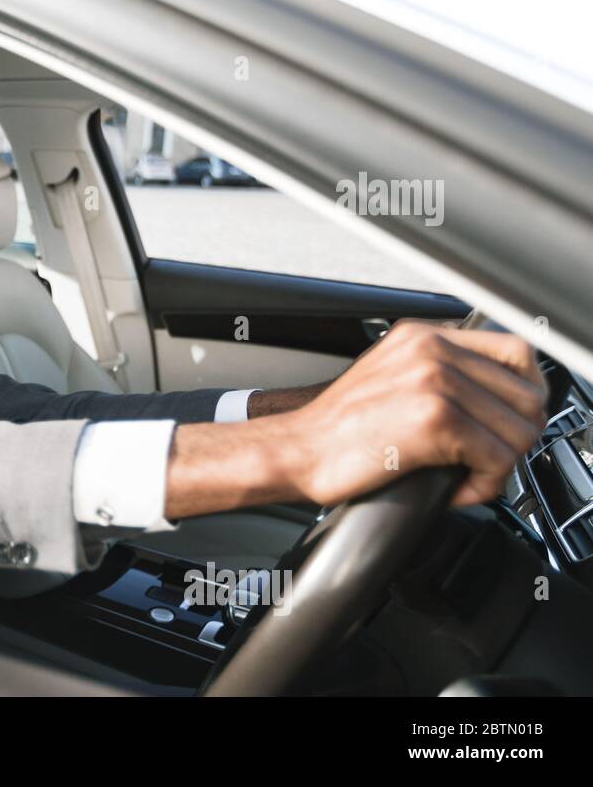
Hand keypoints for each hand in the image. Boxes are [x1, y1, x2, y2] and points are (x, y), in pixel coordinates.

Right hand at [280, 320, 547, 506]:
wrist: (297, 451)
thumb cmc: (336, 430)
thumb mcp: (390, 377)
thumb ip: (438, 374)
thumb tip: (493, 402)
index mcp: (424, 335)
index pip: (516, 352)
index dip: (524, 395)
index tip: (507, 423)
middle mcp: (433, 349)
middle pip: (528, 394)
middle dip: (514, 437)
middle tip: (483, 460)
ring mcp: (436, 380)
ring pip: (519, 429)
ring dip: (500, 466)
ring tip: (466, 476)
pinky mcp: (437, 419)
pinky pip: (498, 459)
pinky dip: (484, 485)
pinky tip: (454, 489)